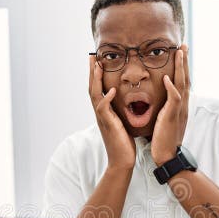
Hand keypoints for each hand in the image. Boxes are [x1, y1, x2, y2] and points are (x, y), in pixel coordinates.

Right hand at [89, 55, 135, 170]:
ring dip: (95, 80)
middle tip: (92, 56)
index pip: (98, 89)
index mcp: (104, 112)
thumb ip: (121, 112)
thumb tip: (126, 104)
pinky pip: (104, 109)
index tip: (97, 61)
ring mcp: (102, 119)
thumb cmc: (125, 144)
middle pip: (92, 88)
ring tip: (97, 66)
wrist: (122, 161)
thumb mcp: (123, 123)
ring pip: (95, 95)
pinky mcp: (108, 125)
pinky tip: (112, 90)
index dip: (96, 75)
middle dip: (92, 72)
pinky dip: (107, 99)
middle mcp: (100, 113)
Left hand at [151, 44, 189, 165]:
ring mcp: (179, 110)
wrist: (167, 155)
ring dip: (181, 68)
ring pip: (182, 84)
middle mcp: (182, 105)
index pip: (181, 82)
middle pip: (185, 78)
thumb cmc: (163, 139)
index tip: (180, 53)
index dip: (181, 68)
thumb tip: (162, 100)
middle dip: (184, 61)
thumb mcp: (165, 120)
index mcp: (179, 105)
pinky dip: (171, 87)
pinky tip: (168, 77)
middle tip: (183, 45)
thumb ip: (165, 108)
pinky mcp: (172, 116)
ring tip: (179, 52)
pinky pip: (174, 99)